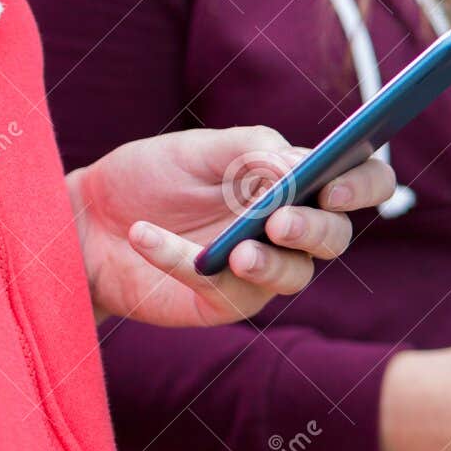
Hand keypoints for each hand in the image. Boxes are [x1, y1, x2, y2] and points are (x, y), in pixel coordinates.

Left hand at [70, 126, 395, 325]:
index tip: (334, 185)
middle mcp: (288, 228)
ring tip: (235, 252)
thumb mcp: (199, 149)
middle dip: (314, 229)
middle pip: (336, 237)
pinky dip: (185, 262)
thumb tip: (297, 167)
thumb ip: (251, 149)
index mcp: (295, 182)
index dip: (364, 185)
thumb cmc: (150, 177)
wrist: (87, 218)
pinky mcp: (225, 302)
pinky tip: (146, 237)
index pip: (361, 183)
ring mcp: (261, 269)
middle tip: (279, 221)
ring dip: (271, 263)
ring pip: (295, 275)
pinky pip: (226, 291)